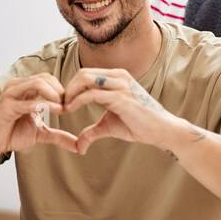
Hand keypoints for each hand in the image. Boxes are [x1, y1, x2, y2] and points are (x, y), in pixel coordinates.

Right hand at [0, 73, 78, 154]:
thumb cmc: (10, 134)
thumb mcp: (40, 134)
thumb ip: (58, 136)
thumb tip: (78, 146)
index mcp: (25, 89)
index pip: (49, 79)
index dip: (63, 90)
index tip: (72, 105)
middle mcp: (18, 87)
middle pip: (45, 77)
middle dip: (61, 90)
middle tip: (70, 105)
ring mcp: (11, 94)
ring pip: (37, 83)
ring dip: (54, 94)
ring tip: (63, 107)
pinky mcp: (6, 106)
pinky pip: (28, 101)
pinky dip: (43, 105)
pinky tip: (56, 111)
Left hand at [60, 68, 178, 153]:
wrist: (161, 130)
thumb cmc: (138, 125)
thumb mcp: (109, 126)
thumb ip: (92, 132)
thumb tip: (78, 146)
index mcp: (116, 78)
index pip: (85, 75)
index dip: (70, 88)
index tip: (62, 105)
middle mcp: (118, 77)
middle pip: (82, 74)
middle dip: (67, 89)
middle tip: (59, 106)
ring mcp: (120, 85)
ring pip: (85, 79)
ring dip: (69, 94)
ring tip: (62, 109)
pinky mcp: (121, 97)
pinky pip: (92, 94)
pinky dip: (76, 101)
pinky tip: (70, 110)